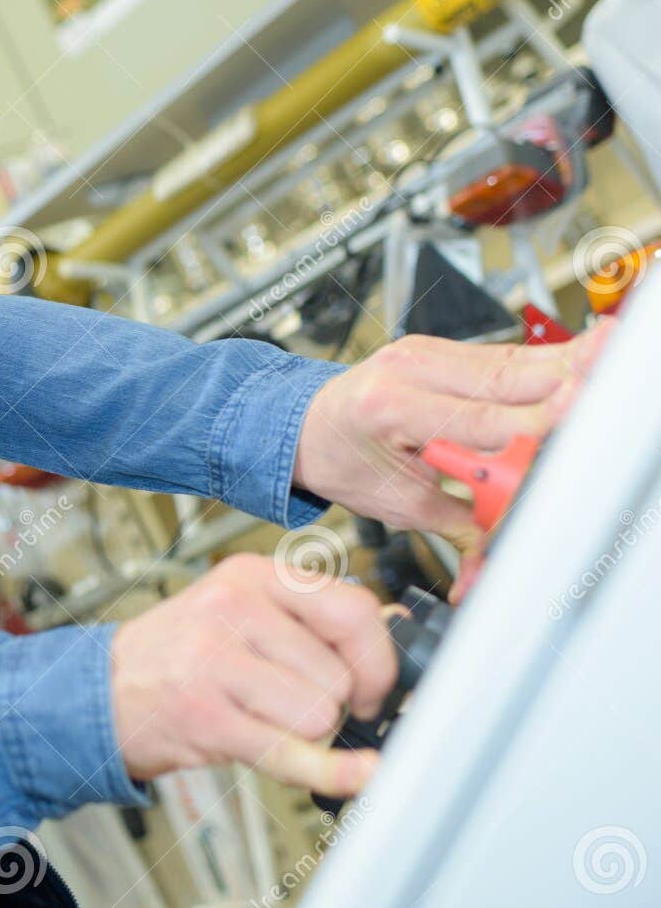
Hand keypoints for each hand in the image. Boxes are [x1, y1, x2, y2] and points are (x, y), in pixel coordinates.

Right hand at [109, 554, 396, 796]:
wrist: (100, 689)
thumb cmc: (177, 653)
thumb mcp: (238, 610)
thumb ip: (312, 618)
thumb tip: (395, 630)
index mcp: (250, 575)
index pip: (353, 609)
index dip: (379, 658)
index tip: (373, 685)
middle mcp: (232, 609)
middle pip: (340, 675)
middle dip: (328, 703)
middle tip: (286, 703)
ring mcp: (214, 662)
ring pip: (321, 715)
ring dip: (303, 733)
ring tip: (257, 717)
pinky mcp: (205, 717)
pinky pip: (292, 752)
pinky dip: (332, 772)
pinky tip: (356, 775)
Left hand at [293, 324, 609, 553]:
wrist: (300, 426)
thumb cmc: (342, 462)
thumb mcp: (397, 506)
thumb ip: (462, 528)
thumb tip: (500, 561)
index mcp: (389, 407)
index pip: (478, 418)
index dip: (534, 420)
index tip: (573, 419)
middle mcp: (407, 368)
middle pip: (507, 378)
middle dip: (565, 385)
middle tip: (608, 390)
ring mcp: (422, 350)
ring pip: (512, 360)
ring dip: (565, 368)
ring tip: (608, 368)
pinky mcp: (437, 346)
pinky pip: (502, 357)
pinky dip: (543, 366)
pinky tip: (579, 364)